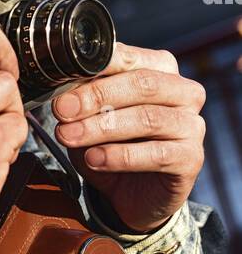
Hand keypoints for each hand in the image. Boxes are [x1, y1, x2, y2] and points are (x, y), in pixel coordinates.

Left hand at [50, 41, 206, 234]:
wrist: (132, 196)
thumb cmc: (112, 146)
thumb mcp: (90, 118)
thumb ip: (82, 99)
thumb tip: (62, 90)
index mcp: (161, 69)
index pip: (130, 57)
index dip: (93, 69)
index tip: (61, 86)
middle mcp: (184, 92)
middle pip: (143, 84)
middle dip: (97, 96)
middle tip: (62, 111)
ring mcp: (192, 125)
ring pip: (148, 118)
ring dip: (102, 127)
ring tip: (69, 136)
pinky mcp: (191, 158)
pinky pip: (157, 154)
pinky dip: (119, 156)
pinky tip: (94, 159)